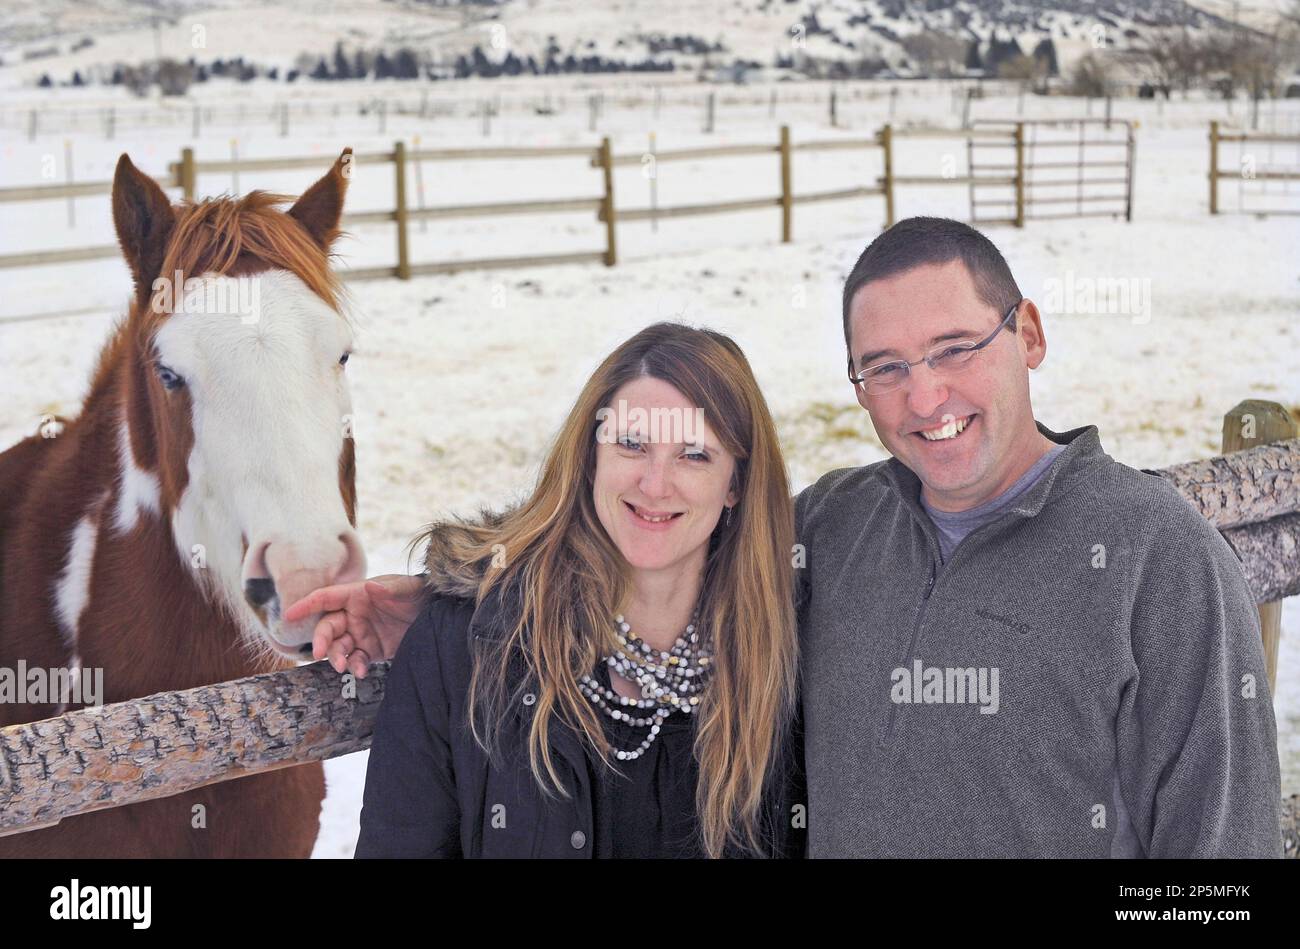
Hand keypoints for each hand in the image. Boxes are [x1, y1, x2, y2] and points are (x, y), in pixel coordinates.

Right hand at [283, 574, 425, 678]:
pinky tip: (362, 672)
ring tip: (344, 667)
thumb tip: (371, 586)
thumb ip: (391, 588)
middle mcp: (354, 614)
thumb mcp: (409, 588)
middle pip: (327, 627)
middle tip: (318, 653)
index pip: (325, 598)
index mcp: (357, 595)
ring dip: (336, 657)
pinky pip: (356, 660)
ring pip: (338, 647)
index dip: (306, 605)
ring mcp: (361, 634)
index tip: (288, 615)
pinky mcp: (372, 651)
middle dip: (320, 640)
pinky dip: (355, 667)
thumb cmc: (419, 594)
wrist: (438, 615)